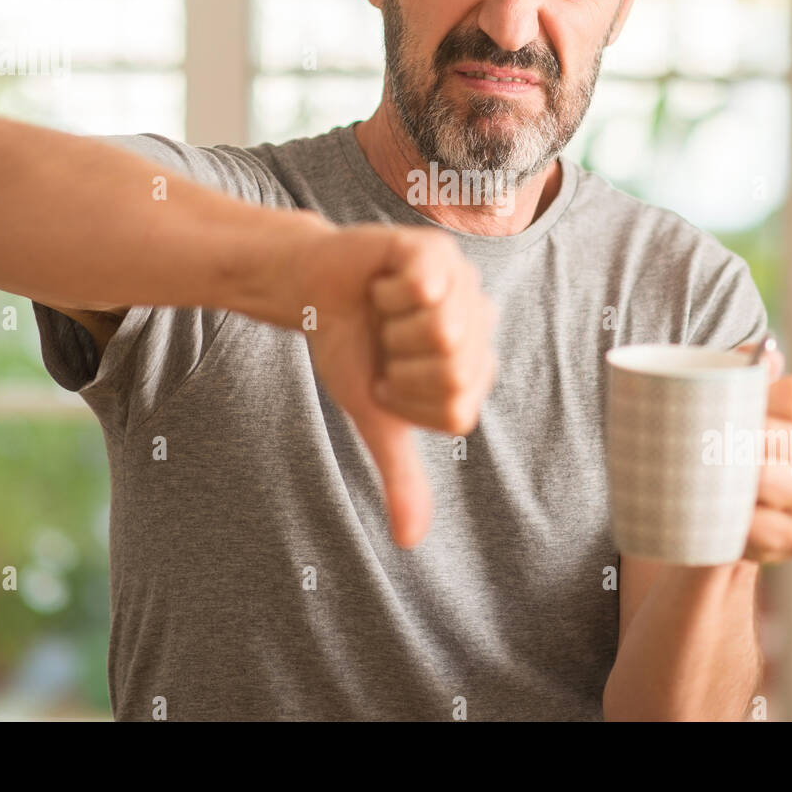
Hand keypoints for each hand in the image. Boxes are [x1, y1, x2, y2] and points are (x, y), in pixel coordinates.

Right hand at [293, 224, 497, 548]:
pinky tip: (385, 283)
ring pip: (443, 330)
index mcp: (473, 371)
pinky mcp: (437, 250)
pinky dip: (390, 291)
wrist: (312, 292)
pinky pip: (426, 284)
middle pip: (452, 369)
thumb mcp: (375, 417)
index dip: (405, 399)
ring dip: (392, 325)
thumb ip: (400, 474)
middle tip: (385, 339)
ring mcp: (464, 284)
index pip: (454, 409)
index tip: (388, 376)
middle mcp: (479, 327)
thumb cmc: (351, 349)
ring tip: (384, 309)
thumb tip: (409, 540)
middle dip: (399, 362)